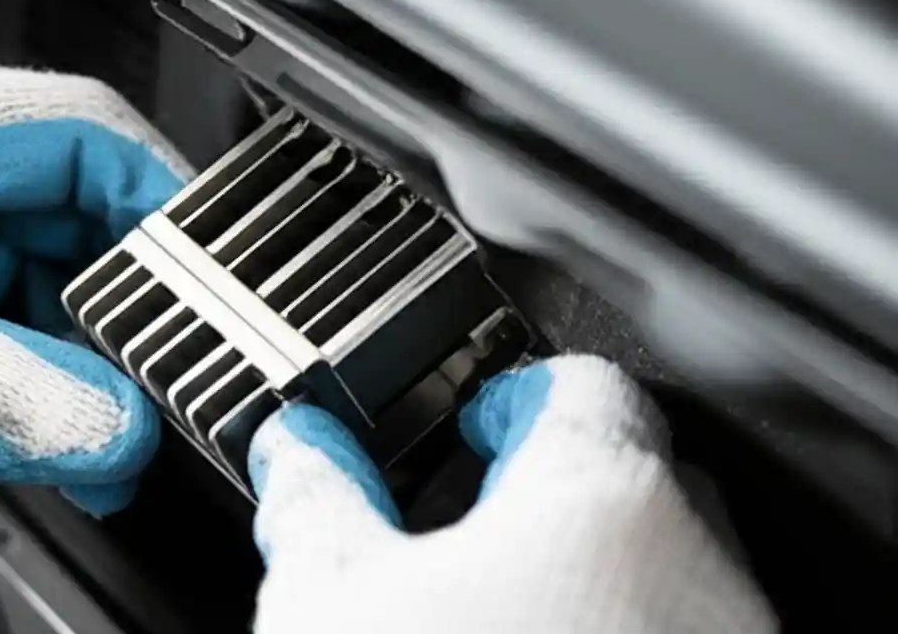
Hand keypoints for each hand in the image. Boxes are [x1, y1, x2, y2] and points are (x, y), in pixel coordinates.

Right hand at [248, 355, 776, 632]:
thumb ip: (317, 502)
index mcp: (604, 499)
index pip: (573, 383)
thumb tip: (295, 449)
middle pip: (618, 477)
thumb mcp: (335, 602)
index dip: (497, 404)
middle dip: (532, 497)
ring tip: (483, 624)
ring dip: (574, 580)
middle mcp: (698, 571)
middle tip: (451, 538)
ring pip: (651, 574)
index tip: (456, 435)